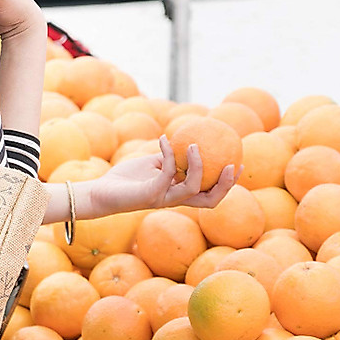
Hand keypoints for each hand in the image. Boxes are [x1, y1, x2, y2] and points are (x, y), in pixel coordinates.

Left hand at [83, 136, 240, 215]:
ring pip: (193, 188)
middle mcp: (174, 200)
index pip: (209, 194)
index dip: (227, 184)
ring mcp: (163, 199)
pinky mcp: (150, 194)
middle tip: (233, 165)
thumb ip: (170, 157)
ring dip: (198, 165)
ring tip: (195, 145)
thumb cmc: (125, 179)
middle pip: (210, 200)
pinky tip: (164, 139)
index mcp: (178, 194)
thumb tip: (186, 140)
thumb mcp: (153, 164)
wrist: (101, 192)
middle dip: (225, 185)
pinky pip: (167, 172)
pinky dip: (168, 153)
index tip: (238, 165)